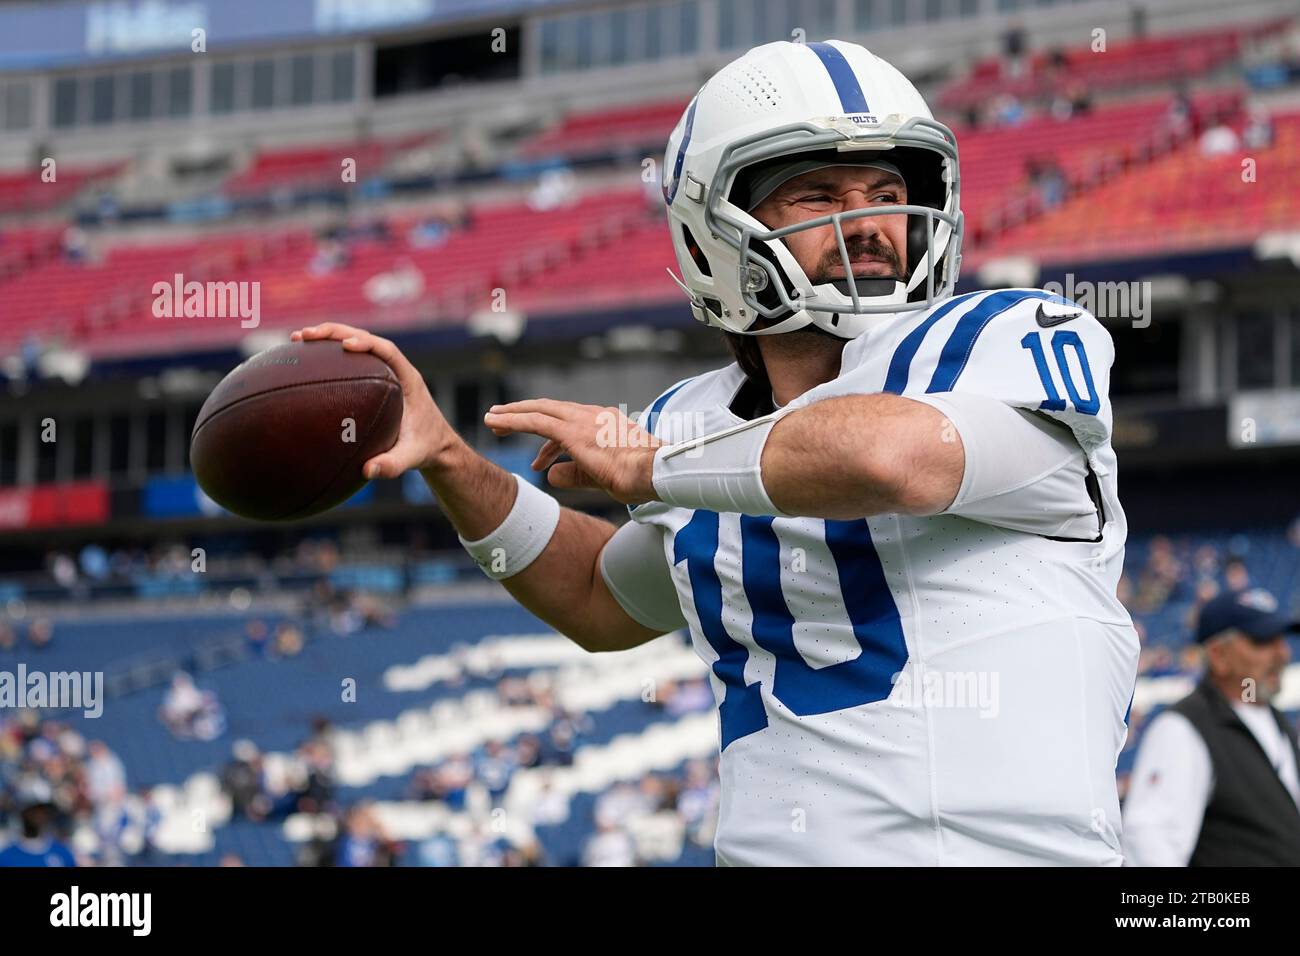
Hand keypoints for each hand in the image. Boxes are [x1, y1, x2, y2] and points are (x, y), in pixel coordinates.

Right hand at [290, 323, 460, 476]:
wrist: (435, 445)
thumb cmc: (425, 448)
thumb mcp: (411, 457)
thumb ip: (393, 465)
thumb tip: (367, 471)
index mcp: (408, 379)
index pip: (388, 351)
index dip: (367, 343)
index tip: (345, 345)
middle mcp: (395, 369)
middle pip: (365, 338)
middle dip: (335, 333)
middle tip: (306, 335)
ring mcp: (382, 372)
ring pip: (354, 344)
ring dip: (327, 339)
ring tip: (297, 339)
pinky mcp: (372, 379)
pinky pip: (349, 361)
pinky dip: (327, 357)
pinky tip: (302, 360)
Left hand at [483, 399, 661, 505]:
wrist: (656, 473)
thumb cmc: (640, 478)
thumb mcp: (601, 477)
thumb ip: (574, 474)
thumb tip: (550, 475)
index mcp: (604, 422)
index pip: (570, 423)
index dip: (549, 439)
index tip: (541, 455)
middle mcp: (592, 415)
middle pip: (550, 410)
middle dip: (523, 414)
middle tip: (500, 419)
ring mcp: (583, 421)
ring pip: (538, 411)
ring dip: (512, 415)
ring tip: (491, 420)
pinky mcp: (573, 432)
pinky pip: (535, 422)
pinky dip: (513, 420)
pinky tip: (496, 423)